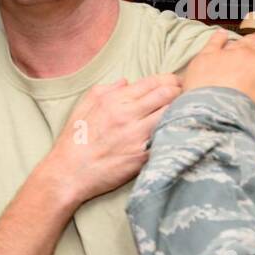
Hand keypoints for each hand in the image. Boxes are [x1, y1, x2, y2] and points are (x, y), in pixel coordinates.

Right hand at [45, 73, 181, 204]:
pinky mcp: (142, 155)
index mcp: (113, 101)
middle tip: (185, 96)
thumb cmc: (73, 142)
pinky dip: (175, 133)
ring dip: (182, 111)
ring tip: (186, 113)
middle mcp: (127, 115)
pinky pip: (167, 138)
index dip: (170, 80)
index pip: (153, 82)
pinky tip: (178, 133)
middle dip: (181, 92)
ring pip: (172, 114)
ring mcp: (136, 136)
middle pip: (168, 94)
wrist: (68, 174)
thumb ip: (104, 90)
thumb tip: (126, 81)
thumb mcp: (82, 108)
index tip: (176, 83)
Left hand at [182, 12, 254, 111]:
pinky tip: (219, 35)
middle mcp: (250, 53)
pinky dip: (218, 37)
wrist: (213, 109)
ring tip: (239, 49)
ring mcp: (227, 52)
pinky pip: (214, 41)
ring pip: (237, 41)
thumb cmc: (242, 114)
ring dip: (240, 44)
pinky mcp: (206, 56)